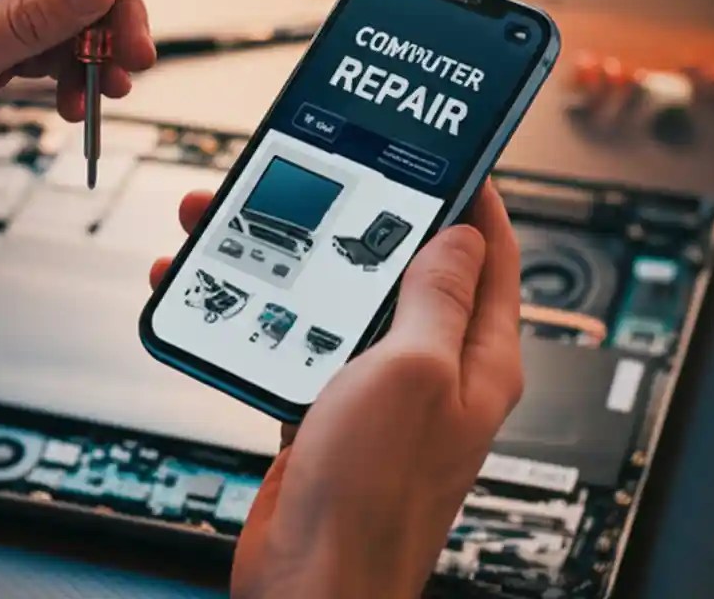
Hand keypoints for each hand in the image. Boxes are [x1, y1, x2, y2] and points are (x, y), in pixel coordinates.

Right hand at [151, 182, 523, 597]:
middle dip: (359, 222)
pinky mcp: (325, 414)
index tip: (445, 157)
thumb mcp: (414, 374)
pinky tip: (223, 301)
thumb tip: (461, 237)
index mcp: (476, 360)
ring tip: (240, 229)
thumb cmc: (372, 499)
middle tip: (320, 183)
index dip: (472, 200)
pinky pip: (297, 346)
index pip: (491, 258)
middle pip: (404, 272)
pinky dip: (263, 316)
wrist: (310, 582)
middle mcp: (432, 373)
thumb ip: (437, 299)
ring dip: (296, 265)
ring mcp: (377, 394)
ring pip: (341, 304)